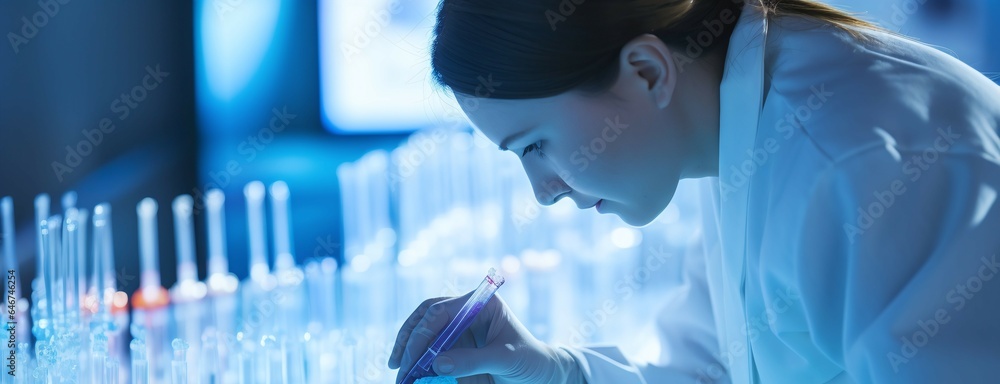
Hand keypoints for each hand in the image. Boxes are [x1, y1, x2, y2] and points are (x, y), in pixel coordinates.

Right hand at [389, 291, 583, 383]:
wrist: (543, 376)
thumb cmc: (530, 361)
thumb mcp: (505, 360)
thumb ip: (473, 361)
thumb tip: (437, 364)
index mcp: (480, 304)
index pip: (441, 311)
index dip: (421, 333)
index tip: (412, 359)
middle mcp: (466, 312)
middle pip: (425, 317)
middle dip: (408, 340)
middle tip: (398, 366)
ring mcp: (459, 329)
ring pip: (422, 332)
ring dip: (407, 351)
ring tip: (400, 375)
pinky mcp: (455, 346)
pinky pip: (431, 352)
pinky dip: (418, 363)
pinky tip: (411, 377)